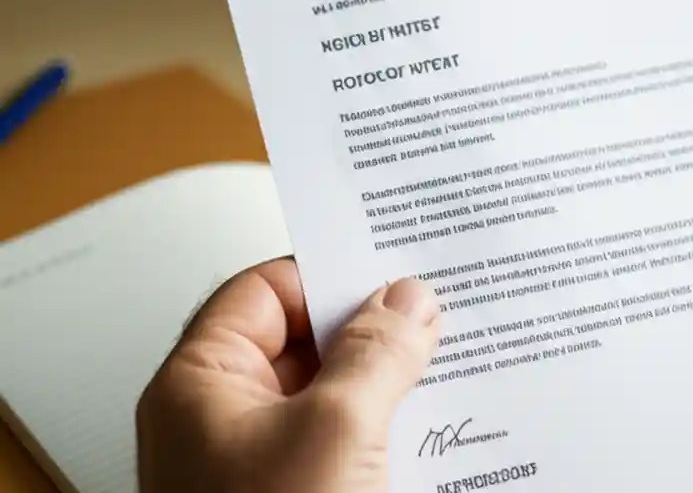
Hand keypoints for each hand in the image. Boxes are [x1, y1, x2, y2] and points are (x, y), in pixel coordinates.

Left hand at [137, 259, 440, 492]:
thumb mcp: (335, 429)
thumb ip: (376, 353)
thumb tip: (407, 301)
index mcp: (202, 385)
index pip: (265, 291)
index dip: (329, 274)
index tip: (394, 270)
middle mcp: (227, 419)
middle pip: (306, 343)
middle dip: (375, 331)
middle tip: (435, 318)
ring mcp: (264, 463)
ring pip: (337, 395)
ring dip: (393, 384)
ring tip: (449, 371)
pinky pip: (349, 444)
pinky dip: (392, 430)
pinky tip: (438, 430)